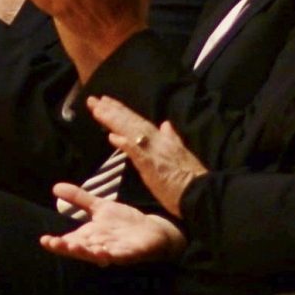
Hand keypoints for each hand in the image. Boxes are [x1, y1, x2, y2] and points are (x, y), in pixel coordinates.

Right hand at [39, 183, 187, 264]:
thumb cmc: (124, 222)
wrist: (153, 231)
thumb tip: (55, 187)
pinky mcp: (128, 254)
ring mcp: (112, 251)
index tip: (44, 240)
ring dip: (84, 252)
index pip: (69, 240)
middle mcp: (97, 246)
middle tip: (54, 244)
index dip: (56, 243)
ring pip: (95, 254)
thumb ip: (79, 198)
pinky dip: (109, 255)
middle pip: (79, 249)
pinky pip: (117, 256)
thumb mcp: (100, 207)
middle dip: (66, 248)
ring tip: (72, 246)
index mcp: (88, 236)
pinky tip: (102, 253)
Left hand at [87, 94, 207, 216]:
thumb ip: (172, 138)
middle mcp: (157, 141)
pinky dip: (126, 144)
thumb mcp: (182, 154)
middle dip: (111, 110)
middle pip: (131, 122)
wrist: (202, 194)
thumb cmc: (191, 179)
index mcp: (162, 139)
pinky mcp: (152, 166)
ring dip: (113, 120)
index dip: (121, 111)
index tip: (106, 101)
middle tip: (92, 100)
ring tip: (97, 109)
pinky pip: (137, 153)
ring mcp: (154, 152)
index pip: (138, 121)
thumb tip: (166, 124)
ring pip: (131, 132)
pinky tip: (112, 136)